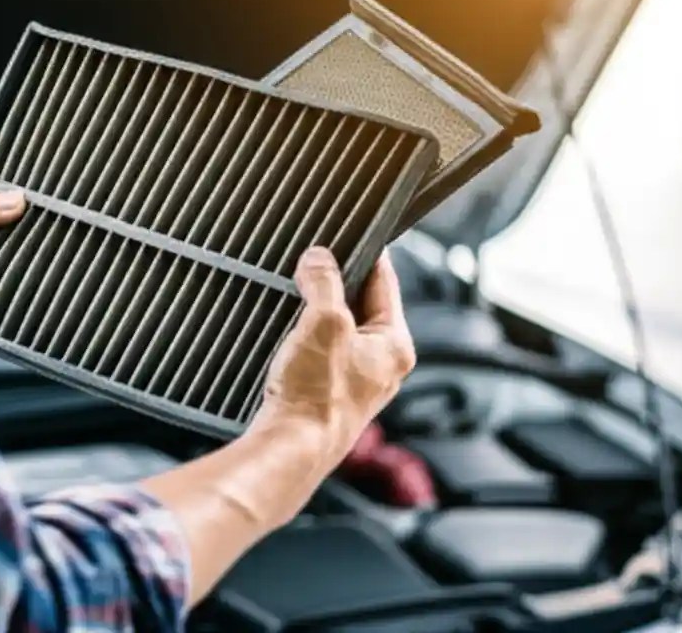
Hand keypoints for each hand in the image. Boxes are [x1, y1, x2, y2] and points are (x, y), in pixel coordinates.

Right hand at [249, 247, 415, 468]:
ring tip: (293, 295)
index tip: (347, 232)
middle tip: (309, 263)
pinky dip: (306, 338)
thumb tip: (318, 258)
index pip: (385, 281)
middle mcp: (383, 365)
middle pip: (362, 305)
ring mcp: (357, 383)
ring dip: (317, 312)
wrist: (290, 450)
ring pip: (339, 330)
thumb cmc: (316, 394)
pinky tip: (286, 334)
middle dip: (335, 283)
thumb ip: (324, 282)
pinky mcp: (328, 396)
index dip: (365, 252)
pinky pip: (322, 353)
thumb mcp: (325, 322)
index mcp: (395, 344)